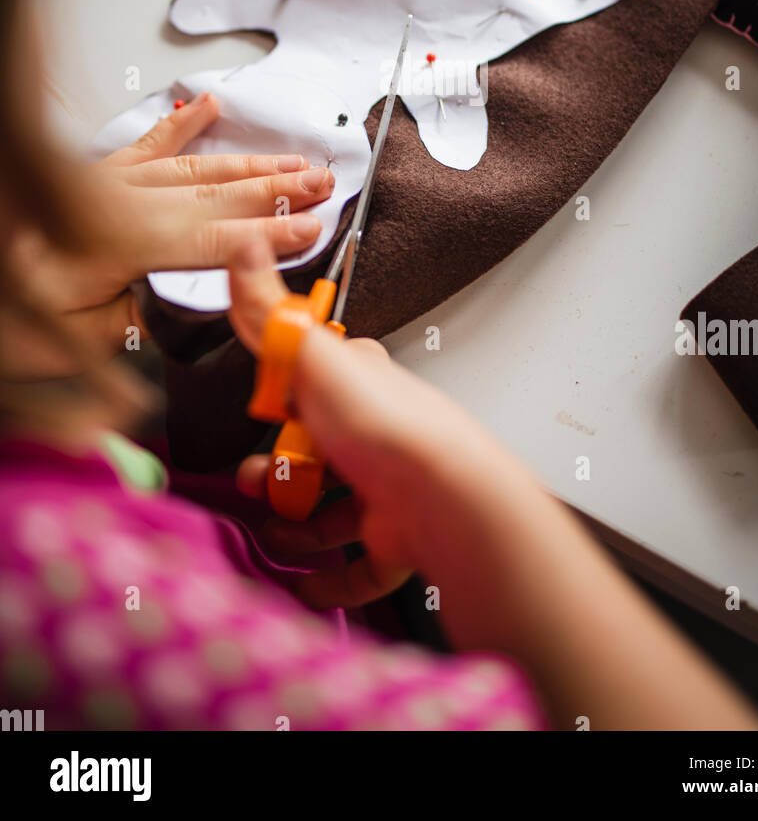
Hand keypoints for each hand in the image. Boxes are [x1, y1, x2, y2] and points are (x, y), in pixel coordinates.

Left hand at [11, 92, 333, 356]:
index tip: (313, 229)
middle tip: (325, 184)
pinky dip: (182, 123)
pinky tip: (209, 105)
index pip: (215, 240)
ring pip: (195, 167)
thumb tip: (184, 301)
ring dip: (250, 164)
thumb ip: (136, 316)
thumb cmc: (13, 313)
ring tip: (295, 160)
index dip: (270, 236)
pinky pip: (147, 143)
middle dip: (277, 190)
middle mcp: (121, 203)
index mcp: (121, 244)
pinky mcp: (96, 175)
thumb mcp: (76, 339)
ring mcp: (110, 183)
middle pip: (216, 195)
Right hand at [227, 240, 757, 732]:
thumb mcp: (310, 354)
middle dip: (277, 476)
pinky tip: (309, 584)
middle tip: (257, 487)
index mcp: (362, 382)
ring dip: (296, 531)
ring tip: (273, 538)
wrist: (441, 493)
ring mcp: (390, 489)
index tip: (253, 419)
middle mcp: (379, 433)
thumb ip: (268, 310)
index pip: (311, 386)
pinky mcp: (398, 538)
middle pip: (315, 457)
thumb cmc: (380, 421)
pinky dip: (333, 579)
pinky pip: (360, 566)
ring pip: (332, 514)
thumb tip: (244, 245)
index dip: (277, 405)